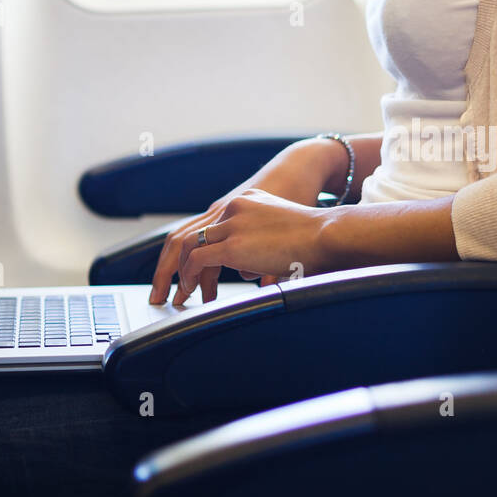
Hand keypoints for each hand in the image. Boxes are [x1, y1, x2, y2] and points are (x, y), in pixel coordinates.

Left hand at [147, 138, 340, 304]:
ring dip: (180, 273)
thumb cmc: (315, 239)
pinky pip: (198, 261)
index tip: (188, 270)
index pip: (209, 225)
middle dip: (176, 262)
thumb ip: (257, 248)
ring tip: (178, 294)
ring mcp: (231, 224)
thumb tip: (244, 271)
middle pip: (191, 233)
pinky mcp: (233, 245)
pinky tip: (190, 293)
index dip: (195, 249)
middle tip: (169, 285)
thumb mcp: (280, 235)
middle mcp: (233, 207)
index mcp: (245, 202)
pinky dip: (189, 278)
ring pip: (190, 247)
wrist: (327, 234)